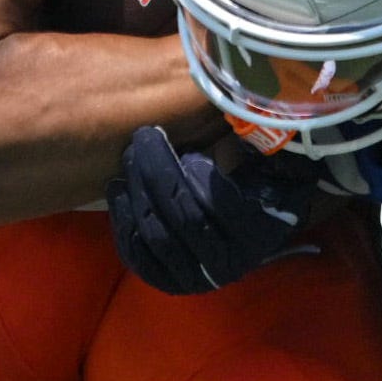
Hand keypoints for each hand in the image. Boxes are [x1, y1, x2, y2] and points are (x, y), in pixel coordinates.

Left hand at [108, 125, 325, 294]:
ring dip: (138, 192)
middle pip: (185, 219)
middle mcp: (233, 263)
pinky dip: (124, 221)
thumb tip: (234, 101)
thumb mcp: (262, 151)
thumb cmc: (250, 170)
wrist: (241, 214)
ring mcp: (198, 277)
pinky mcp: (168, 279)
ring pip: (158, 237)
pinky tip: (118, 188)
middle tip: (145, 135)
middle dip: (159, 173)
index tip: (191, 149)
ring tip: (129, 156)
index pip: (223, 208)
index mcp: (262, 230)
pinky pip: (138, 256)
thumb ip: (253, 132)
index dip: (201, 177)